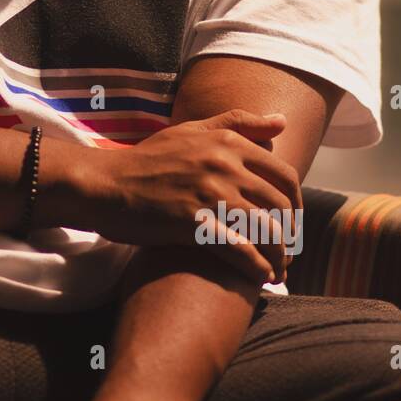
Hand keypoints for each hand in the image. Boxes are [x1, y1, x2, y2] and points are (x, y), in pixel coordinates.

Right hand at [75, 110, 302, 283]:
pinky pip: (239, 250)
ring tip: (277, 271)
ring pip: (265, 230)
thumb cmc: (147, 161)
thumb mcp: (192, 131)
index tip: (291, 225)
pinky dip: (256, 267)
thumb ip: (238, 124)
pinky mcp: (193, 222)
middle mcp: (224, 165)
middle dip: (290, 236)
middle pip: (280, 207)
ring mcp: (209, 194)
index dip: (296, 206)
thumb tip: (282, 122)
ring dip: (277, 256)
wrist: (103, 185)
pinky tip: (260, 278)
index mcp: (229, 143)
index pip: (285, 177)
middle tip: (287, 255)